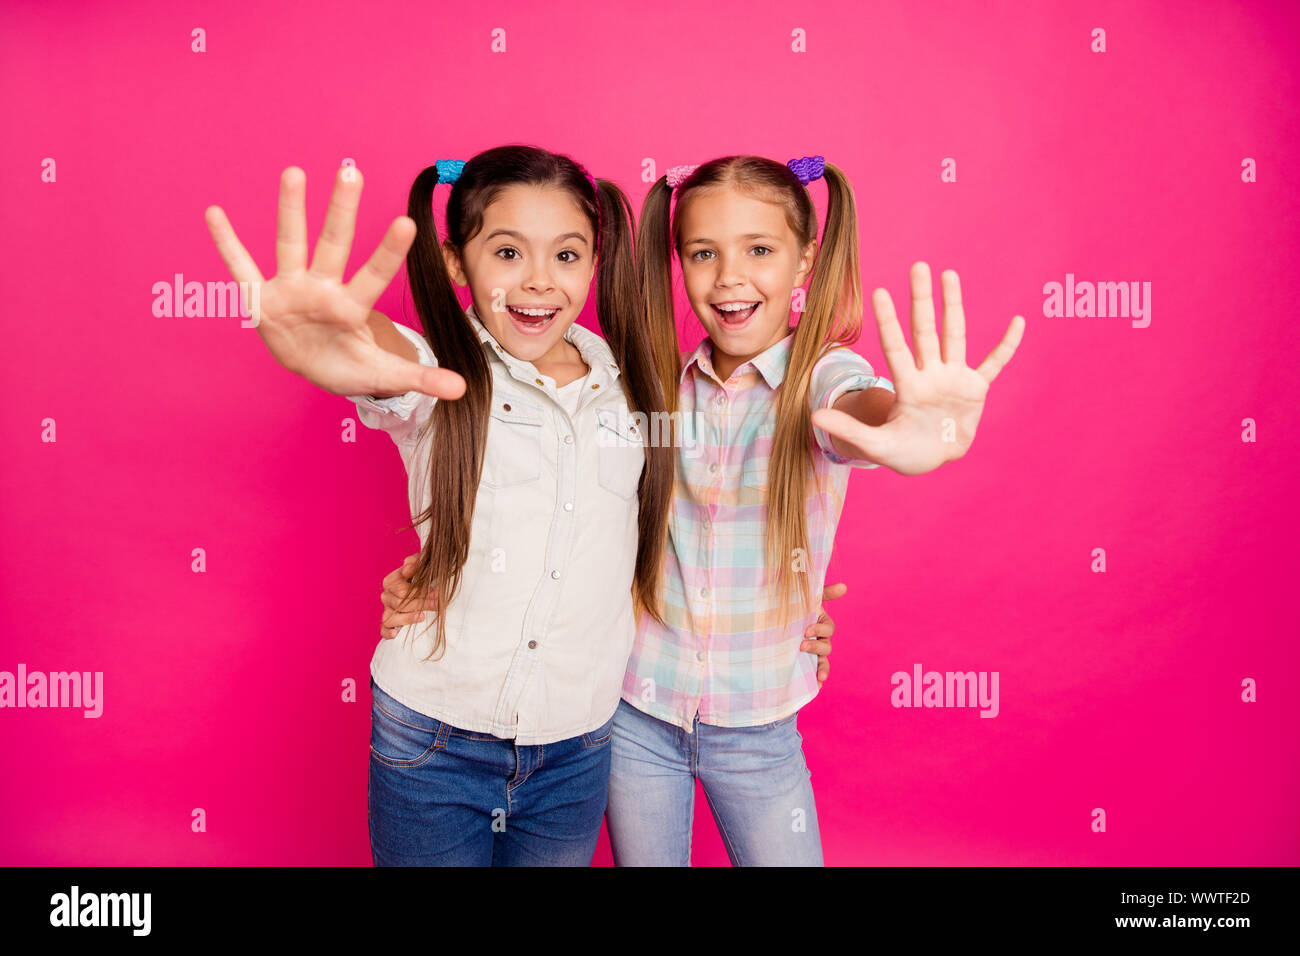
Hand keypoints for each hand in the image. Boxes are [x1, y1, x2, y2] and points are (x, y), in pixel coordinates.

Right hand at [204, 165, 465, 400]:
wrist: (317, 368)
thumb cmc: (351, 364)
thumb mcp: (384, 375)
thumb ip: (421, 377)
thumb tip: (463, 390)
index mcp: (352, 307)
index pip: (375, 275)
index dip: (389, 252)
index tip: (408, 223)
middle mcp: (323, 289)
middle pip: (334, 244)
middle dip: (341, 211)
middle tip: (352, 172)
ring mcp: (292, 289)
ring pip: (290, 244)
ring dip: (290, 211)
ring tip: (293, 172)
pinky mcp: (263, 300)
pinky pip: (241, 269)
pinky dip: (227, 244)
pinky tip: (215, 213)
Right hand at [379, 553, 438, 639]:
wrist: (422, 589)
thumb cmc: (421, 577)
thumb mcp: (421, 565)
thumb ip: (415, 562)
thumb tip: (408, 568)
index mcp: (390, 581)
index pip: (401, 588)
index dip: (419, 591)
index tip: (435, 592)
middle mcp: (386, 596)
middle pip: (399, 603)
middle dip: (420, 604)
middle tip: (437, 605)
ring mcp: (386, 610)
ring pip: (392, 616)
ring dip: (408, 618)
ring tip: (423, 617)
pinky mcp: (388, 623)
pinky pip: (383, 629)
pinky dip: (388, 632)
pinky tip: (396, 633)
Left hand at [800, 581, 846, 684]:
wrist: (768, 622)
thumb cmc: (790, 606)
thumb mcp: (803, 598)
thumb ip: (823, 592)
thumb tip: (844, 586)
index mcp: (820, 623)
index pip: (827, 628)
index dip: (819, 630)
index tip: (806, 630)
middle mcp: (818, 638)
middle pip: (826, 646)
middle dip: (816, 647)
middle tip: (801, 646)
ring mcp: (812, 652)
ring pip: (823, 661)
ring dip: (822, 667)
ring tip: (817, 675)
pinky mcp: (804, 662)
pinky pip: (815, 672)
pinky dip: (818, 679)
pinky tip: (817, 686)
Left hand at [811, 262, 1022, 475]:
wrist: (930, 458)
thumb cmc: (902, 451)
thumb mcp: (876, 445)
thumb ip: (850, 430)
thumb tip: (814, 416)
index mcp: (907, 386)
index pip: (896, 347)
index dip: (889, 322)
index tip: (880, 292)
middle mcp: (930, 374)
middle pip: (925, 331)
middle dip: (922, 299)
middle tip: (918, 266)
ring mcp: (953, 379)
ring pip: (954, 336)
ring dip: (954, 307)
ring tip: (949, 275)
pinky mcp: (975, 389)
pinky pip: (994, 364)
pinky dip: (1007, 346)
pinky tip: (1018, 322)